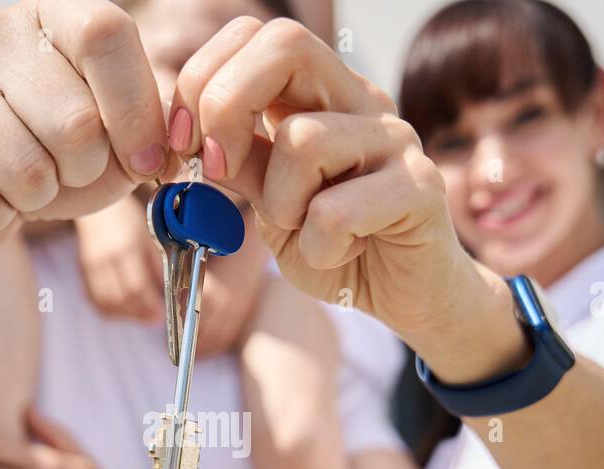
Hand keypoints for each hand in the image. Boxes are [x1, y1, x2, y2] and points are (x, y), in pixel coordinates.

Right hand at [0, 0, 176, 256]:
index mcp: (49, 18)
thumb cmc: (47, 162)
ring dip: (36, 200)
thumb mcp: (110, 148)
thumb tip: (166, 154)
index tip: (146, 163)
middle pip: (74, 122)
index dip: (137, 112)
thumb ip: (146, 140)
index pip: (107, 36)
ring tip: (19, 187)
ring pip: (25, 169)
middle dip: (82, 173)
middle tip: (61, 175)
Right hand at [74, 193, 165, 321]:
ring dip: (125, 314)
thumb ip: (158, 263)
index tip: (161, 314)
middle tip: (154, 318)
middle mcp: (105, 259)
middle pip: (121, 298)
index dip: (150, 305)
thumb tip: (171, 289)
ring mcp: (90, 267)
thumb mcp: (148, 236)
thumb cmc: (128, 220)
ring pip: (106, 303)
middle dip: (140, 314)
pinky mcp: (83, 272)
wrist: (98, 210)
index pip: (137, 286)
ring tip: (140, 315)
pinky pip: (94, 300)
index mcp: (126, 247)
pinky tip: (123, 309)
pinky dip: (109, 310)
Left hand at [168, 16, 507, 344]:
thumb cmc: (337, 247)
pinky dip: (318, 246)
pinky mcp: (420, 187)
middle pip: (285, 45)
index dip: (203, 79)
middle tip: (221, 170)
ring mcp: (395, 138)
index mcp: (320, 94)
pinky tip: (339, 254)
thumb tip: (188, 137)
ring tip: (305, 230)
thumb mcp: (270, 204)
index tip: (183, 142)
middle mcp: (360, 101)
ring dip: (280, 204)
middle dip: (225, 106)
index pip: (256, 36)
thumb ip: (239, 165)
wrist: (405, 297)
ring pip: (302, 139)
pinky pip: (335, 210)